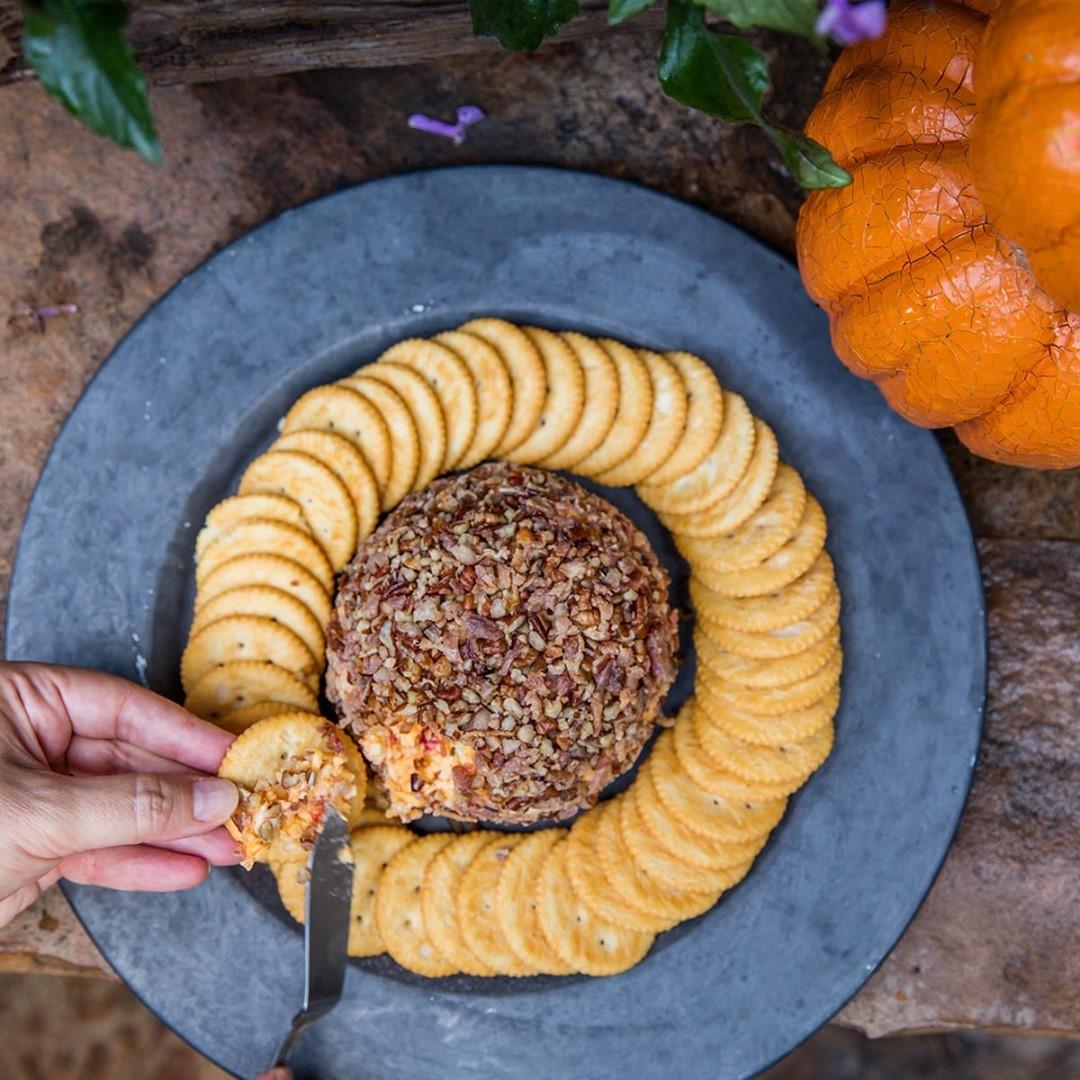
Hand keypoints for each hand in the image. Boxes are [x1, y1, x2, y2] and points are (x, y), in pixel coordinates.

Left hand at [0, 661, 240, 927]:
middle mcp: (30, 744)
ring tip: (230, 846)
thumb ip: (132, 805)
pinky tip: (183, 869)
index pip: (124, 709)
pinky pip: (99, 850)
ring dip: (176, 833)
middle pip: (130, 761)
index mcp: (20, 703)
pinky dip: (140, 863)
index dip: (186, 734)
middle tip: (245, 807)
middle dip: (188, 792)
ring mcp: (34, 798)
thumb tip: (212, 797)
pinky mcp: (32, 848)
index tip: (237, 756)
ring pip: (121, 810)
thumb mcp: (38, 812)